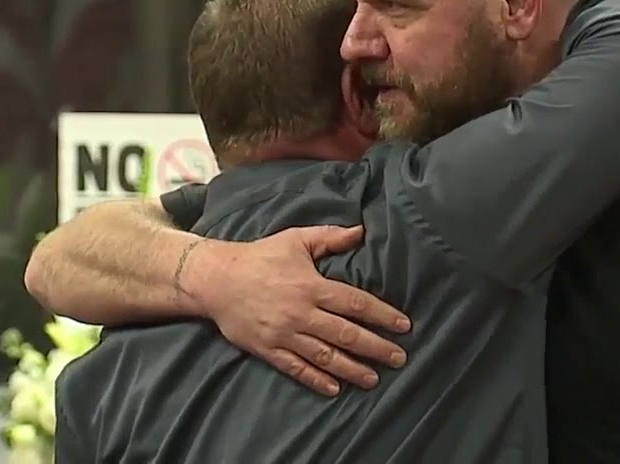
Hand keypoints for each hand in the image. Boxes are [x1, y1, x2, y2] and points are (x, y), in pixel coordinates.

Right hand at [190, 226, 411, 395]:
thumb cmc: (260, 257)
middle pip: (346, 334)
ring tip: (374, 378)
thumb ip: (330, 238)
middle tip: (399, 358)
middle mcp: (302, 313)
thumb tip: (361, 231)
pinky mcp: (268, 350)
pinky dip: (317, 380)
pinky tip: (335, 389)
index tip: (403, 326)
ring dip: (352, 369)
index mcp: (312, 286)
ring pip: (325, 356)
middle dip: (376, 348)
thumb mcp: (295, 240)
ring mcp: (285, 334)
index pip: (355, 303)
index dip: (382, 315)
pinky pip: (297, 368)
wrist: (216, 279)